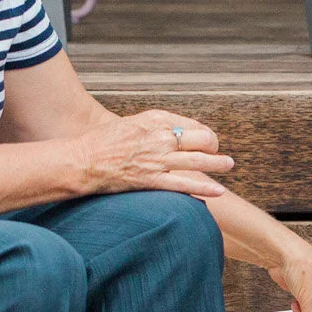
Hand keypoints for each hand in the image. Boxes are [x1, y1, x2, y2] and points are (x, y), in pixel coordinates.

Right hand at [76, 110, 233, 200]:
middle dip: (213, 146)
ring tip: (229, 165)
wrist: (82, 160)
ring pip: (198, 161)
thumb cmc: (103, 142)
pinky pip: (184, 184)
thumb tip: (175, 132)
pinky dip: (204, 188)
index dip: (202, 133)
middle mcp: (161, 137)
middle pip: (201, 139)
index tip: (205, 140)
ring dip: (218, 163)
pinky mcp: (152, 180)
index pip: (192, 124)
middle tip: (219, 153)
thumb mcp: (132, 124)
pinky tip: (218, 191)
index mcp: (156, 120)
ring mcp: (158, 159)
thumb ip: (155, 127)